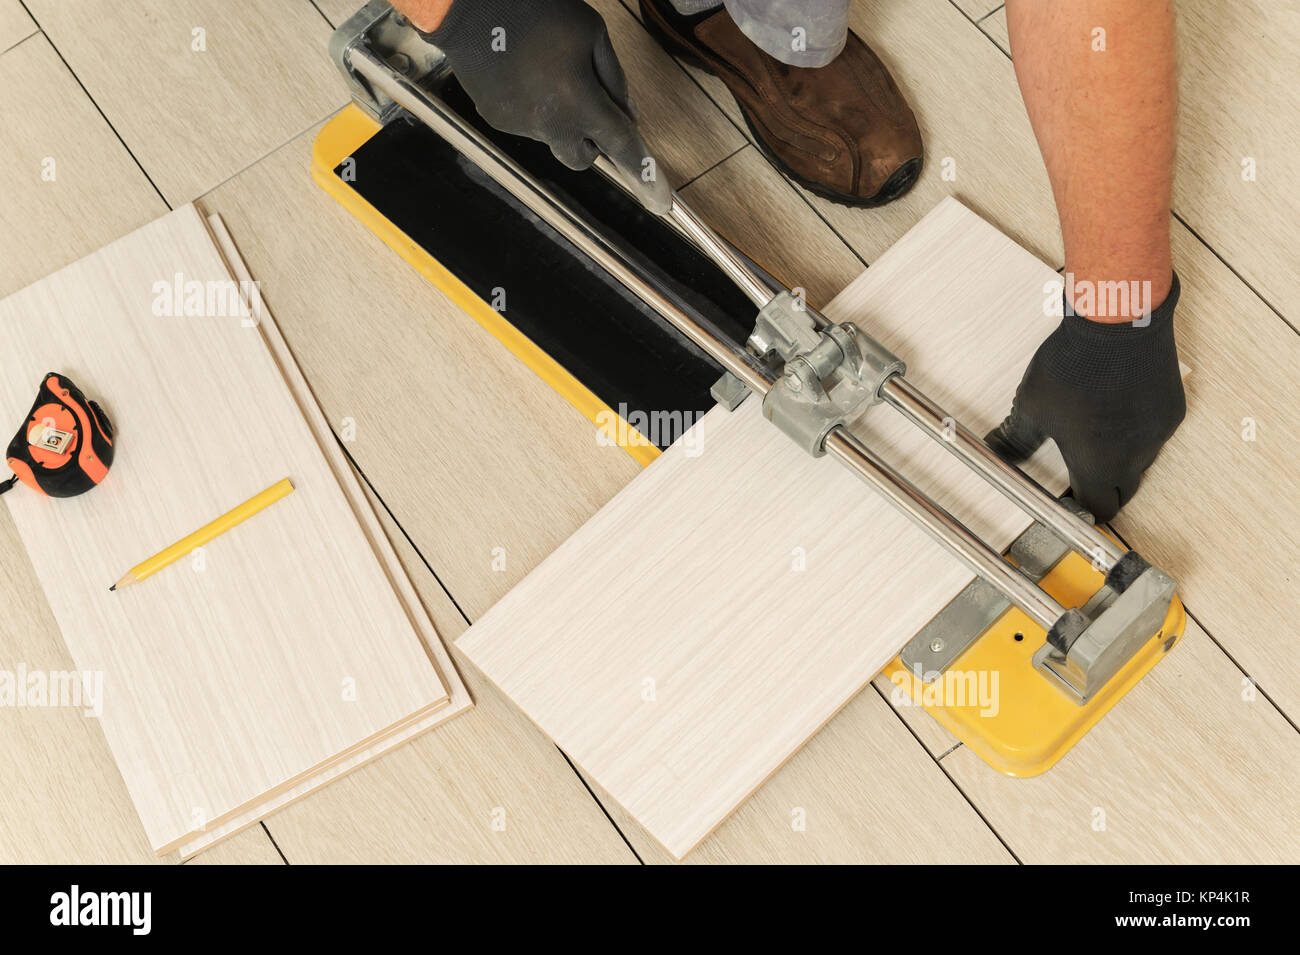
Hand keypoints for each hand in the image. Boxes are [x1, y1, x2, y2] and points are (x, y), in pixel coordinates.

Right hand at [424, 0, 670, 212]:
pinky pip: (527, 125)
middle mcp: (549, 123)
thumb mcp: (592, 32)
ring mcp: (519, 126)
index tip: (660, 203)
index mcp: (578, 99)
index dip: (644, 175)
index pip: (621, 147)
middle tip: (586, 103)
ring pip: (553, 138)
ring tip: (544, 73)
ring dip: (558, 118)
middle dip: (591, 141)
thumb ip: (615, 79)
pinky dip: (533, 109)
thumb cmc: (538, 9)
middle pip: (582, 158)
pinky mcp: (497, 120)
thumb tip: (628, 116)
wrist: (470, 5)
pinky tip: (522, 75)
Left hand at [985, 273, 1185, 521]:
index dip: (1081, 510)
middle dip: (1101, 490)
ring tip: (1094, 438)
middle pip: (1123, 491)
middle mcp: (1136, 454)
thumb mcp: (1033, 405)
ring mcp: (1159, 431)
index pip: (1098, 509)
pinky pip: (1154, 435)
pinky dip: (1137, 434)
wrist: (1118, 320)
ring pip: (1141, 463)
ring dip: (1120, 461)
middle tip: (1078, 476)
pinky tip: (1115, 412)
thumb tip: (996, 453)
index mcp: (1101, 463)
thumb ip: (1017, 438)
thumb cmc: (1075, 363)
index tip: (1068, 503)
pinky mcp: (1172, 408)